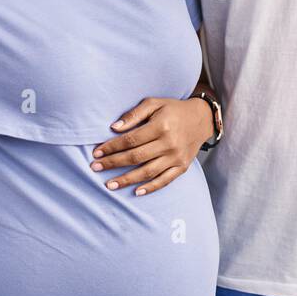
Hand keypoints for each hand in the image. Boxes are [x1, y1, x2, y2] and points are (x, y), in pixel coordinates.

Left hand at [90, 97, 212, 195]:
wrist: (201, 119)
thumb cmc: (173, 109)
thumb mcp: (154, 103)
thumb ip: (134, 114)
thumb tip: (114, 128)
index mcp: (161, 125)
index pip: (130, 140)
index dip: (112, 147)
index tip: (97, 152)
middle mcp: (169, 143)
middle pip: (136, 157)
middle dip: (113, 163)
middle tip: (95, 167)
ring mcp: (176, 157)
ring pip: (147, 172)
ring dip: (127, 179)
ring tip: (109, 185)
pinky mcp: (182, 167)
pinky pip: (164, 180)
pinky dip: (150, 187)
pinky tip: (136, 192)